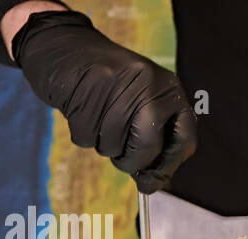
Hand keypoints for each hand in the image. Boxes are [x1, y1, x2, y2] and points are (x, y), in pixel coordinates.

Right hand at [12, 10, 195, 192]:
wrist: (63, 45)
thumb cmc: (108, 84)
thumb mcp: (141, 101)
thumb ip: (153, 138)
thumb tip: (154, 184)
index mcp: (169, 89)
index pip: (184, 139)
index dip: (169, 165)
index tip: (154, 177)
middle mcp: (148, 86)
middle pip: (147, 149)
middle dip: (131, 162)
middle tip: (121, 156)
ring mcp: (115, 88)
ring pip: (113, 147)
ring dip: (102, 145)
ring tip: (98, 118)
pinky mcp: (83, 93)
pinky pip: (85, 140)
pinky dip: (82, 136)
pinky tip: (82, 112)